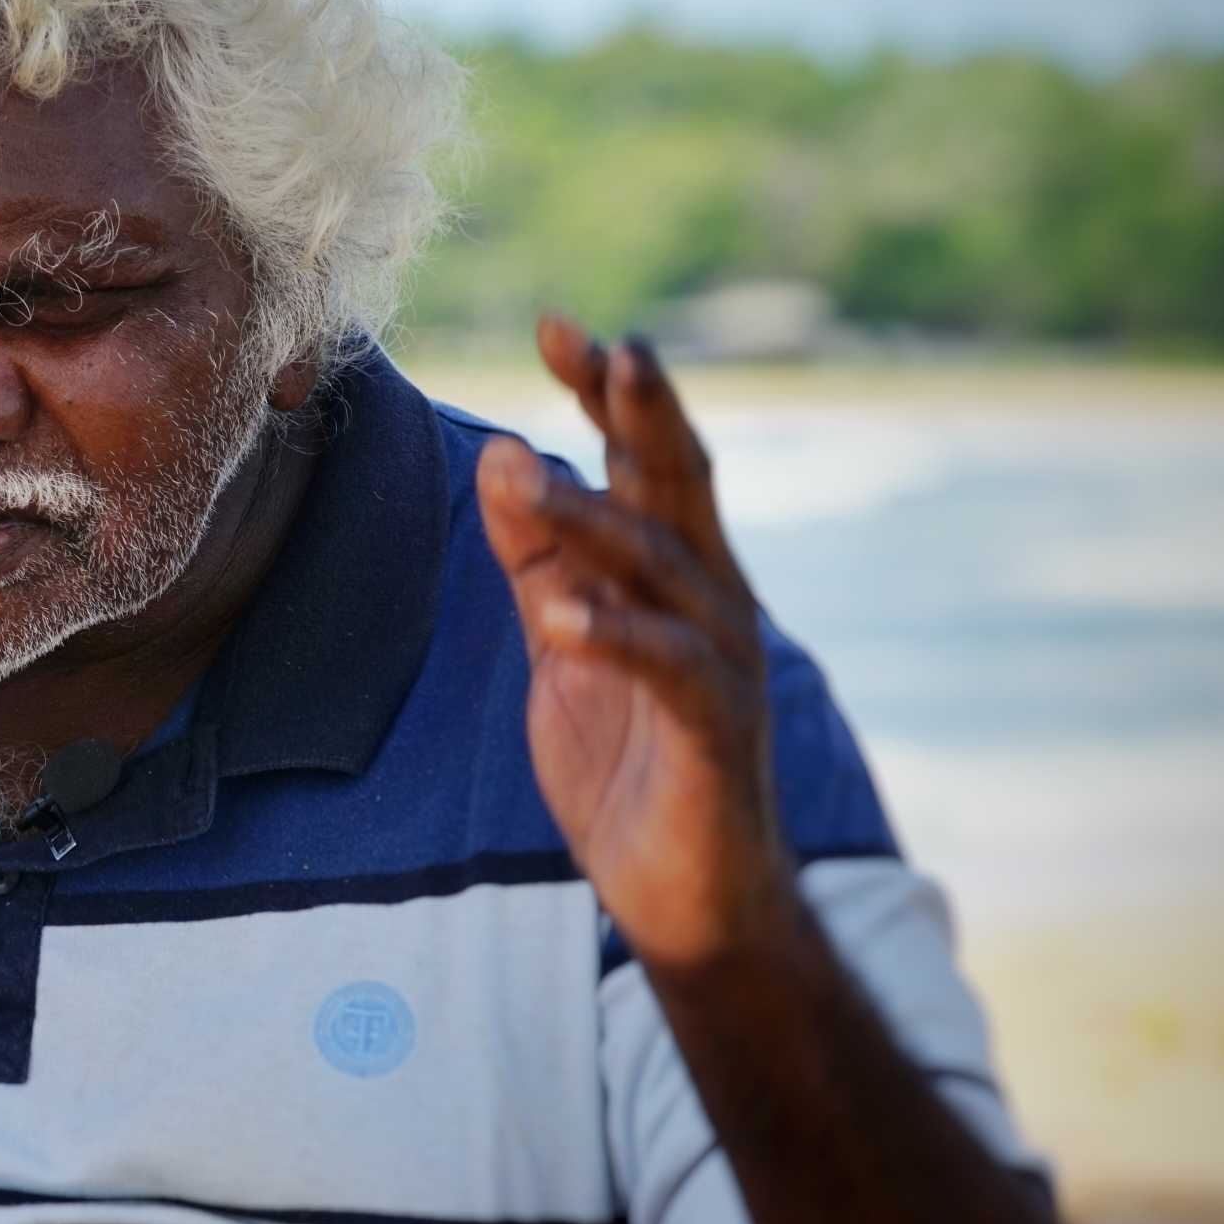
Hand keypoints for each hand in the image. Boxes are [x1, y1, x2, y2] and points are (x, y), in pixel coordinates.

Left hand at [473, 314, 791, 974]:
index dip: (607, 396)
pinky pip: (671, 669)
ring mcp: (722, 663)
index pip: (643, 464)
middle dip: (641, 415)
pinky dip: (618, 636)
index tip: (561, 326)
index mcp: (676, 574)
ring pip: (664, 568)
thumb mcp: (563, 643)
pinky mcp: (715, 733)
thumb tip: (501, 455)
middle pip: (680, 488)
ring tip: (525, 475)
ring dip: (593, 520)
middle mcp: (713, 601)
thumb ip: (537, 559)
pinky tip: (564, 615)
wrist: (689, 897)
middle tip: (602, 347)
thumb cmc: (631, 762)